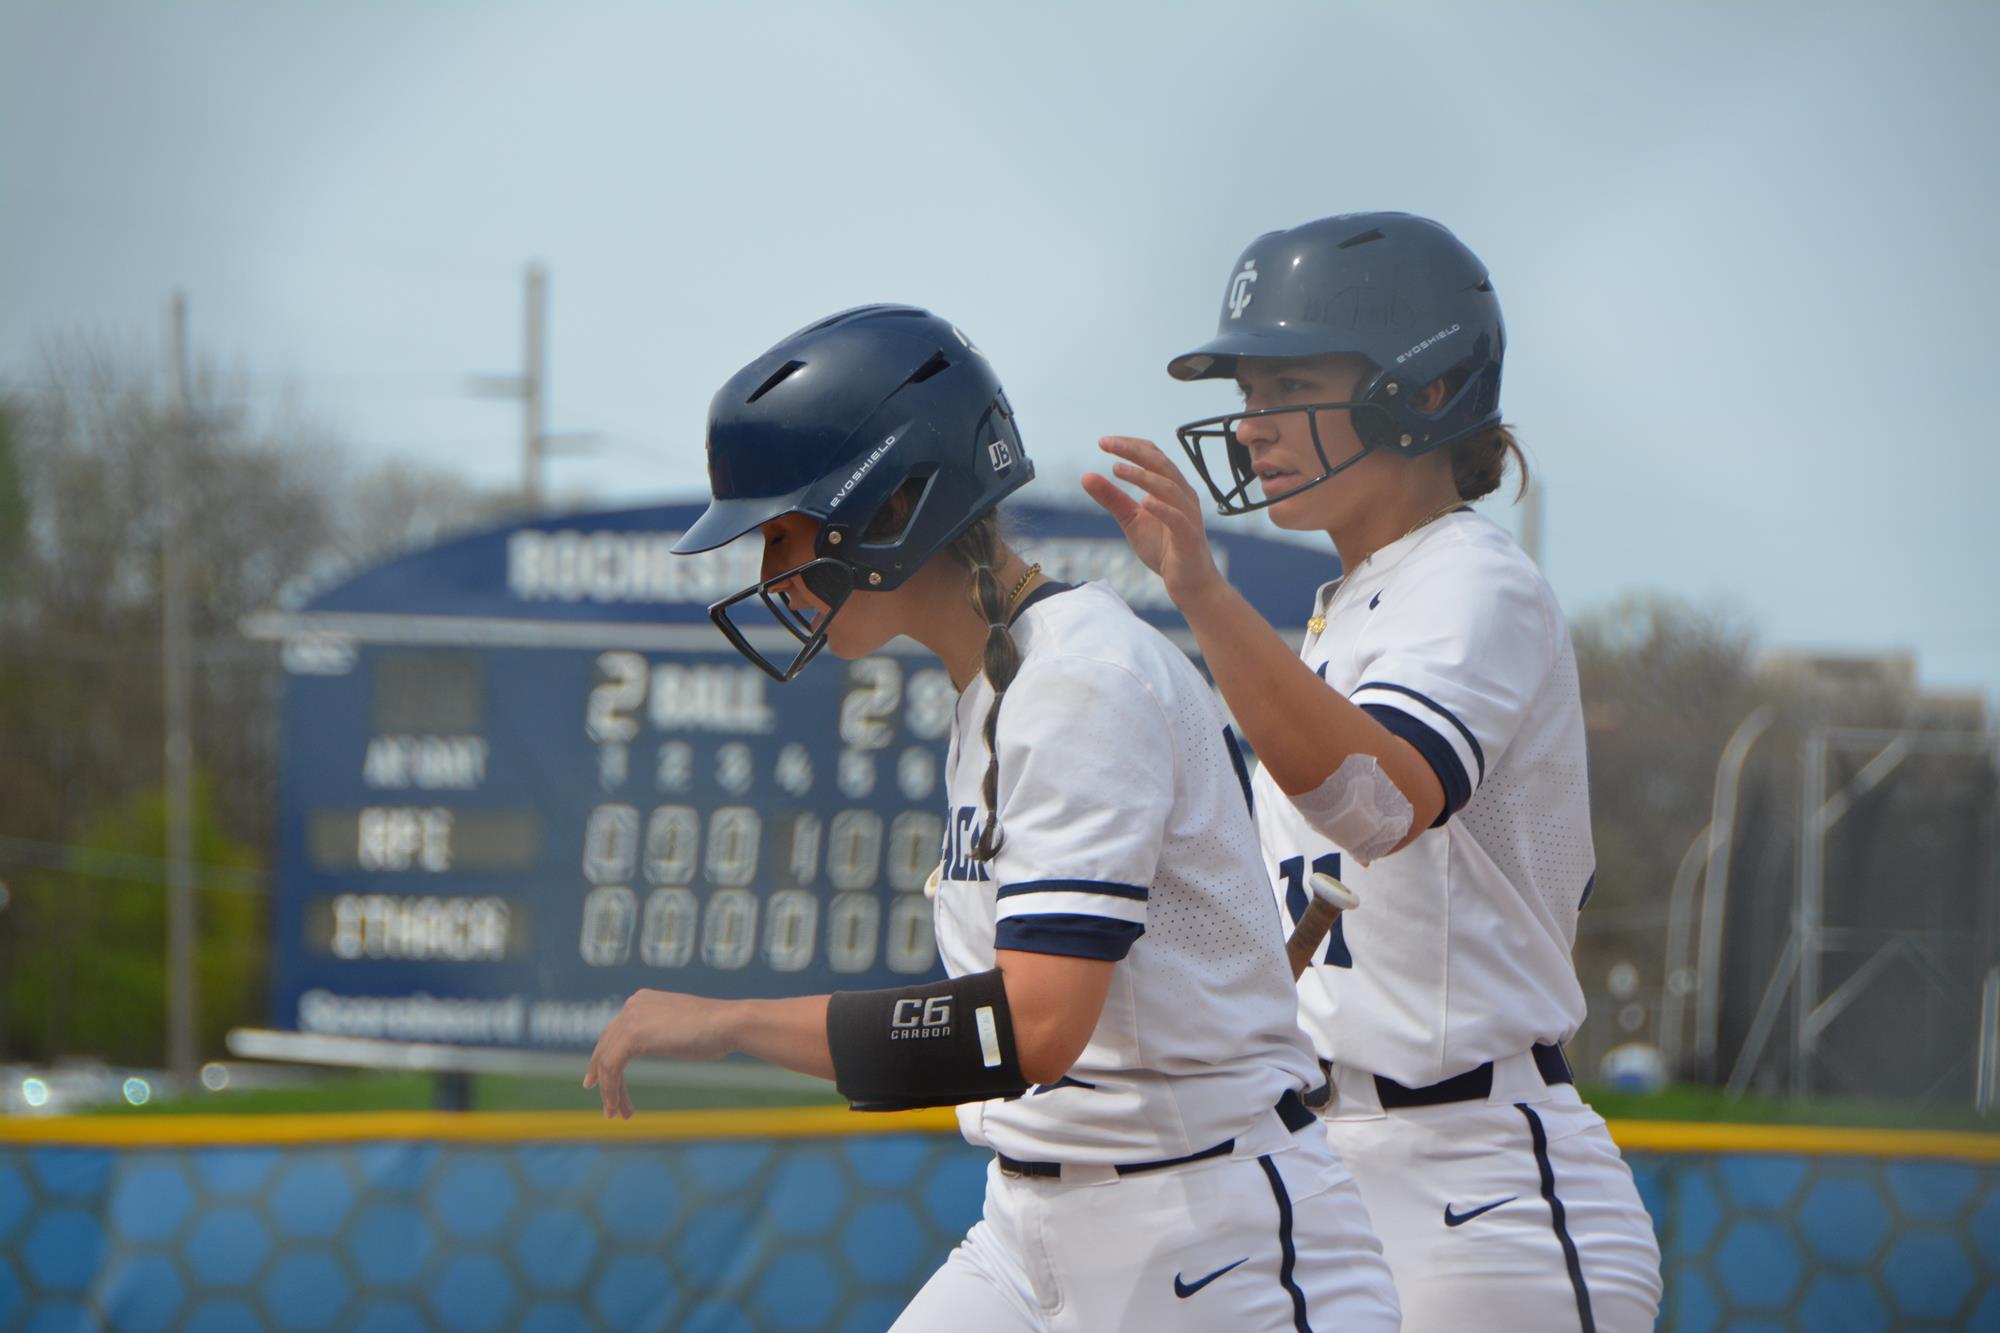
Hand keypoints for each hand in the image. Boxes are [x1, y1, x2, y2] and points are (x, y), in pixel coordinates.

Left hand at [583, 989, 728, 1119]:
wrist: (728, 1024)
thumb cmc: (715, 1030)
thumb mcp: (679, 1027)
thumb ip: (661, 1031)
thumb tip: (655, 1043)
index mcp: (642, 1000)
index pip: (614, 1033)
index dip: (606, 1060)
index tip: (602, 1083)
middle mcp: (632, 1004)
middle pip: (606, 1046)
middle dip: (604, 1079)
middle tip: (607, 1105)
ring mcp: (631, 1018)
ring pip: (606, 1061)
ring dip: (610, 1091)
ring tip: (616, 1114)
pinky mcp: (633, 1035)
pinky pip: (611, 1067)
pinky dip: (611, 1090)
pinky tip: (617, 1107)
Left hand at [1081, 436, 1225, 607]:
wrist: (1190, 582)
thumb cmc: (1165, 548)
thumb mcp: (1131, 520)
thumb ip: (1112, 498)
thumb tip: (1086, 476)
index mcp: (1171, 487)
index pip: (1153, 455)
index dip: (1130, 445)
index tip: (1103, 442)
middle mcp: (1183, 495)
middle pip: (1160, 463)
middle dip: (1133, 451)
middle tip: (1106, 445)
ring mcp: (1188, 515)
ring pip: (1169, 487)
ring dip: (1142, 476)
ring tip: (1116, 469)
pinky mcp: (1189, 536)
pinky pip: (1178, 518)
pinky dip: (1162, 508)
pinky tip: (1144, 501)